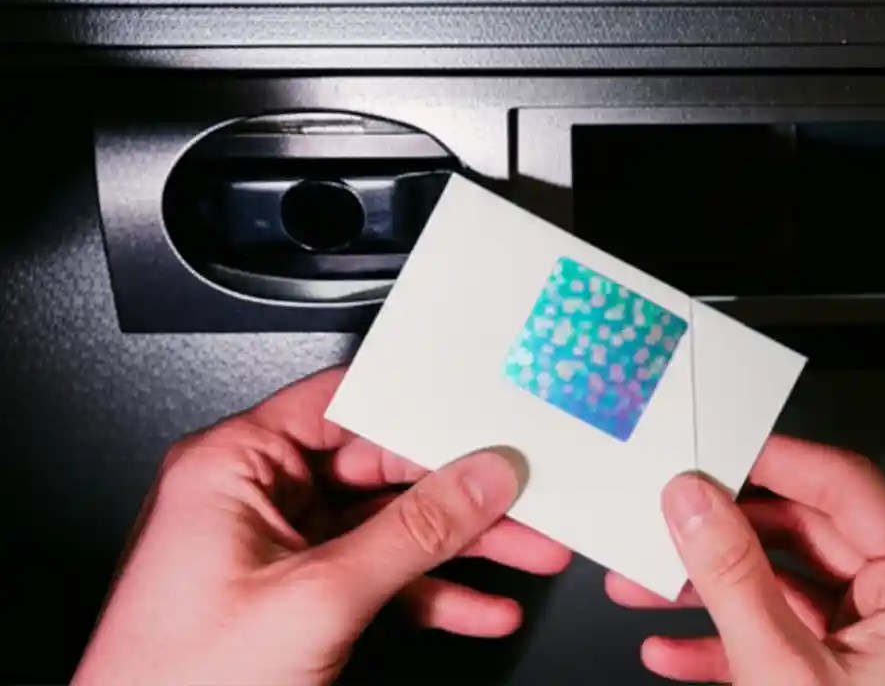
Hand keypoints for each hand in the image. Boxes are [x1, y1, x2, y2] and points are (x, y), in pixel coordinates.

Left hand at [74, 367, 570, 685]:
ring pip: (390, 528)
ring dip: (461, 547)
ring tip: (526, 551)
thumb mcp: (319, 596)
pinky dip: (430, 594)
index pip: (346, 406)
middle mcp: (253, 497)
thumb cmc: (179, 682)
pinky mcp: (295, 596)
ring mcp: (277, 550)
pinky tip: (479, 606)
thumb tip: (478, 481)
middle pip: (380, 470)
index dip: (422, 413)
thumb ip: (412, 534)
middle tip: (524, 499)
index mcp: (233, 465)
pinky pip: (378, 578)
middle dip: (461, 494)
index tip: (485, 425)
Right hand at [606, 436, 884, 684]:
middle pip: (809, 537)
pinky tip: (674, 649)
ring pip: (789, 590)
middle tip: (667, 519)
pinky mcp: (855, 678)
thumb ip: (733, 580)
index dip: (773, 460)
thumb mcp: (787, 673)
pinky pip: (789, 638)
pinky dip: (731, 642)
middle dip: (725, 537)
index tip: (714, 449)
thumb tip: (695, 504)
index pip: (845, 486)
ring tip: (647, 587)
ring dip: (714, 592)